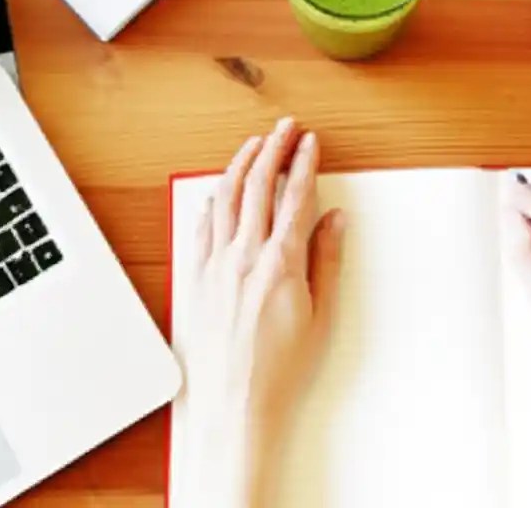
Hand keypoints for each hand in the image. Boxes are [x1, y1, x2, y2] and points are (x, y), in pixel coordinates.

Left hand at [174, 118, 344, 507]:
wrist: (234, 402)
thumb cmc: (280, 368)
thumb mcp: (320, 315)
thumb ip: (326, 260)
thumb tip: (334, 219)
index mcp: (281, 263)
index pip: (295, 196)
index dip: (304, 163)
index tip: (310, 142)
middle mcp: (245, 256)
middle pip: (258, 185)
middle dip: (273, 149)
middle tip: (285, 129)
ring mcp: (217, 264)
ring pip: (225, 198)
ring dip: (240, 165)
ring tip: (252, 146)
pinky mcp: (197, 278)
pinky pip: (203, 227)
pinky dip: (213, 202)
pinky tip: (218, 192)